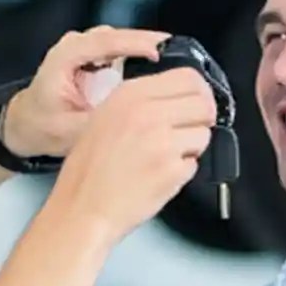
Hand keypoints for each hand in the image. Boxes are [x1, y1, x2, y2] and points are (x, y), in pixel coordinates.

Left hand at [0, 25, 170, 156]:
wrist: (24, 125)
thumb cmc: (40, 126)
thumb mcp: (70, 132)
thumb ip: (99, 123)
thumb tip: (131, 121)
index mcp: (65, 57)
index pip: (105, 42)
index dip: (135, 44)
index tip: (160, 50)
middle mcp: (75, 46)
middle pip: (119, 37)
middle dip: (150, 44)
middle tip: (180, 57)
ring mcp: (85, 49)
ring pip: (123, 42)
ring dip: (147, 50)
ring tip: (174, 63)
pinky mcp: (94, 57)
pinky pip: (122, 51)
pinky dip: (141, 57)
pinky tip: (160, 69)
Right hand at [44, 66, 216, 242]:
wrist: (81, 208)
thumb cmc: (88, 170)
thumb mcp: (105, 117)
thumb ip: (141, 102)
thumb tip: (179, 100)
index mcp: (130, 95)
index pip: (188, 77)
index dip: (199, 93)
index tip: (197, 105)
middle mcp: (148, 113)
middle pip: (203, 104)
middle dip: (200, 120)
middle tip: (186, 134)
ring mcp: (162, 141)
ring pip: (203, 134)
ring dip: (190, 148)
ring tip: (163, 160)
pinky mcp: (172, 170)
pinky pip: (194, 164)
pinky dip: (181, 172)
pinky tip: (157, 177)